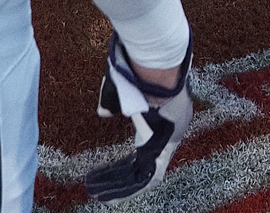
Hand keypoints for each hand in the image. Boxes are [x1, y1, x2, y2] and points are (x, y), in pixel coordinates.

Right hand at [86, 35, 193, 201]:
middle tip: (100, 188)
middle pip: (142, 163)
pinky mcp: (166, 150)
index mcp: (161, 116)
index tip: (113, 168)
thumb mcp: (120, 91)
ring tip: (100, 195)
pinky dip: (128, 188)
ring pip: (142, 172)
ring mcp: (169, 141)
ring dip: (120, 185)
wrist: (157, 72)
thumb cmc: (140, 75)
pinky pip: (148, 177)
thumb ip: (112, 104)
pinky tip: (111, 196)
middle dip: (119, 177)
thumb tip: (104, 112)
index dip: (127, 158)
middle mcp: (168, 132)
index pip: (143, 145)